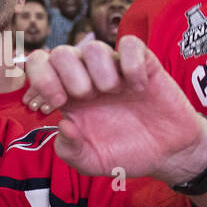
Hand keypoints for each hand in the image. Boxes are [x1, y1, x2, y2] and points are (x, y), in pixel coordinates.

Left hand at [23, 37, 206, 181]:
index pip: (40, 67)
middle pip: (61, 52)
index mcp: (68, 96)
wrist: (167, 154)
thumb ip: (70, 150)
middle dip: (68, 75)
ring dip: (100, 72)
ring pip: (94, 47)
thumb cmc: (125, 153)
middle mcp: (87, 78)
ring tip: (114, 93)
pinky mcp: (144, 65)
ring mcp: (115, 70)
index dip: (40, 78)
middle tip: (86, 97)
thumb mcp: (91, 162)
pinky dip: (131, 64)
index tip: (57, 102)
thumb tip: (63, 125)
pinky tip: (139, 87)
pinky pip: (131, 45)